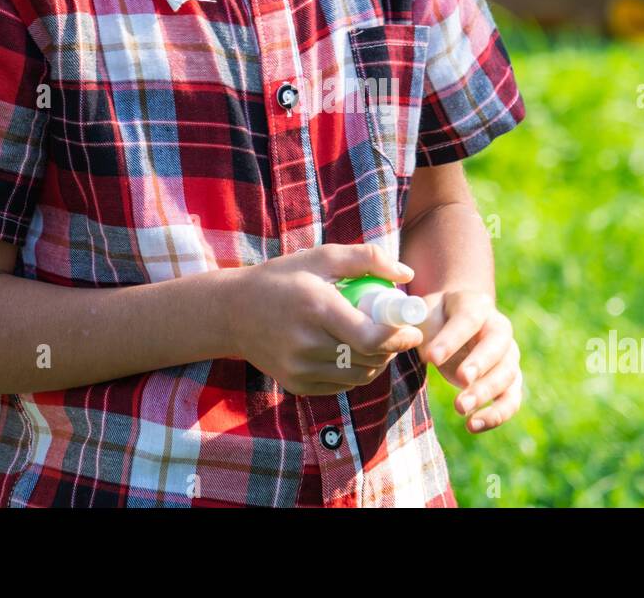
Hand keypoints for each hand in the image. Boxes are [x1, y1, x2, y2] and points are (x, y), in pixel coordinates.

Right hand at [226, 244, 424, 396]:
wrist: (232, 312)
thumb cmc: (282, 279)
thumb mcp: (321, 257)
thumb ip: (366, 259)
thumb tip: (406, 273)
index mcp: (316, 308)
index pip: (370, 337)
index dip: (398, 338)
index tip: (411, 330)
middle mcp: (307, 343)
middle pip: (368, 360)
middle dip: (392, 349)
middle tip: (398, 334)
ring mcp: (299, 368)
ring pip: (358, 377)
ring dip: (377, 363)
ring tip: (378, 344)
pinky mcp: (295, 384)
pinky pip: (339, 385)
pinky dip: (355, 373)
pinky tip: (354, 355)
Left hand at [416, 289, 522, 433]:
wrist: (453, 323)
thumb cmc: (435, 318)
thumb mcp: (422, 313)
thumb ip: (420, 327)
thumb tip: (425, 351)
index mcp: (476, 305)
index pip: (469, 318)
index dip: (452, 339)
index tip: (432, 358)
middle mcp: (499, 328)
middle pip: (497, 345)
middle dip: (480, 364)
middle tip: (460, 380)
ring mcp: (508, 355)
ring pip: (507, 374)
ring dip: (486, 393)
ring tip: (460, 408)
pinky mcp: (510, 380)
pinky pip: (511, 400)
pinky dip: (496, 415)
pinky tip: (472, 426)